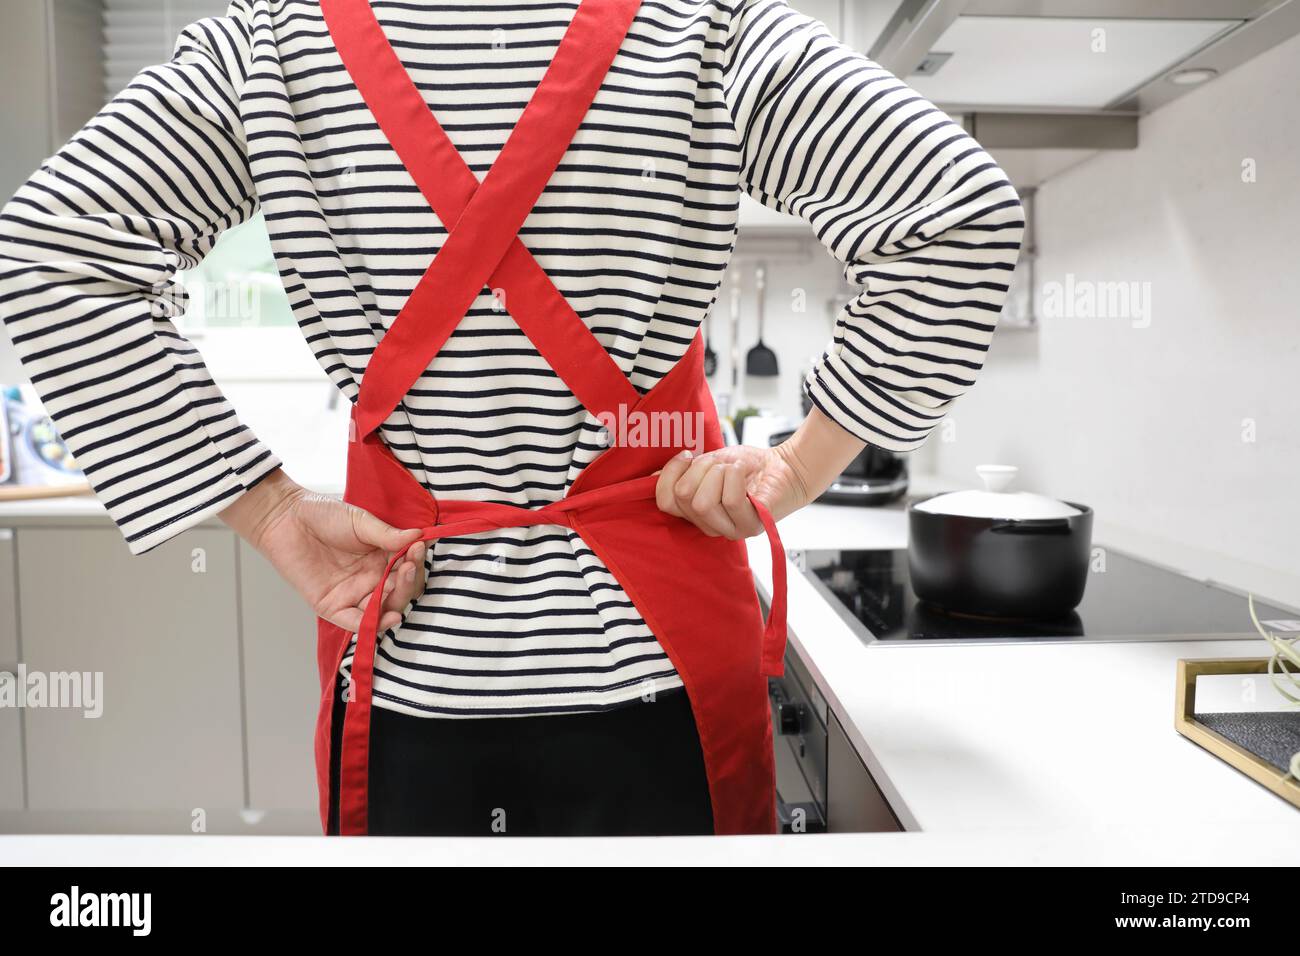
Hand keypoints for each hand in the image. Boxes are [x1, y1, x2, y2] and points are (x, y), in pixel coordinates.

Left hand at [221, 470, 427, 633]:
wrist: (285, 519)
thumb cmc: (322, 515)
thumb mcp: (360, 521)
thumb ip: (388, 534)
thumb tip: (420, 536)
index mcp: (381, 558)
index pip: (408, 568)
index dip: (416, 561)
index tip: (419, 548)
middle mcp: (371, 579)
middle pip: (399, 591)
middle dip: (410, 580)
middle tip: (410, 565)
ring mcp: (353, 594)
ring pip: (383, 608)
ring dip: (397, 600)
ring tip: (402, 581)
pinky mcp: (333, 607)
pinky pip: (356, 622)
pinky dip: (373, 624)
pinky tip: (389, 617)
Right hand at [655, 444, 809, 539]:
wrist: (783, 465)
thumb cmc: (746, 466)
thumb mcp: (707, 464)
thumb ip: (683, 473)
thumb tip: (653, 477)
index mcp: (694, 513)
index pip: (665, 502)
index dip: (670, 474)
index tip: (689, 456)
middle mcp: (710, 526)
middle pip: (683, 497)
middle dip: (700, 469)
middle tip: (718, 464)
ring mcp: (730, 529)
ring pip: (703, 502)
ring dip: (719, 473)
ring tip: (733, 470)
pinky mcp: (751, 525)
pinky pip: (730, 499)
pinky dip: (735, 475)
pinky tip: (743, 471)